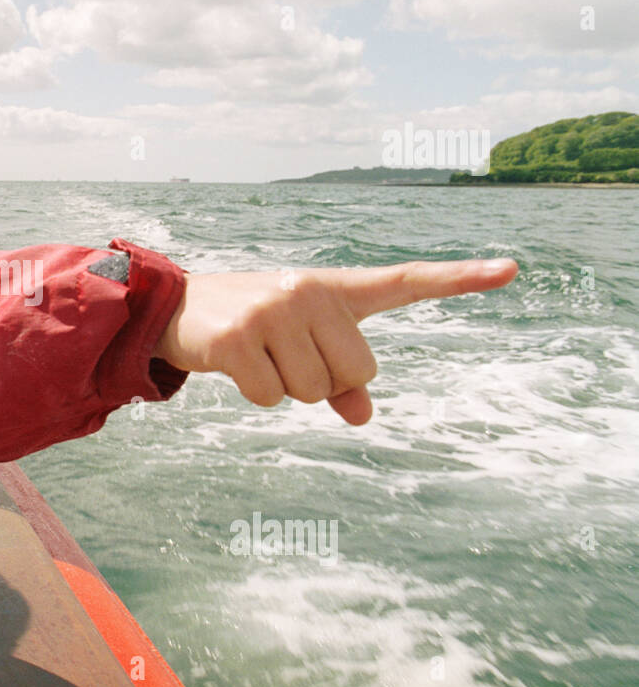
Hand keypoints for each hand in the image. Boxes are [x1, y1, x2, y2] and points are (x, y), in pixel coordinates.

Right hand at [152, 259, 518, 424]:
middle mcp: (309, 291)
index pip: (405, 281)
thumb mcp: (299, 344)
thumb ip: (339, 378)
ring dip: (284, 388)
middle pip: (355, 372)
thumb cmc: (251, 327)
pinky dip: (253, 394)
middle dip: (322, 382)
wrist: (176, 307)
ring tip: (257, 356)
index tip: (511, 269)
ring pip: (313, 391)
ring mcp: (274, 311)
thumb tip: (364, 417)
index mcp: (334, 288)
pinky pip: (271, 398)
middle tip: (284, 356)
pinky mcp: (239, 338)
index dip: (459, 279)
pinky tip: (234, 364)